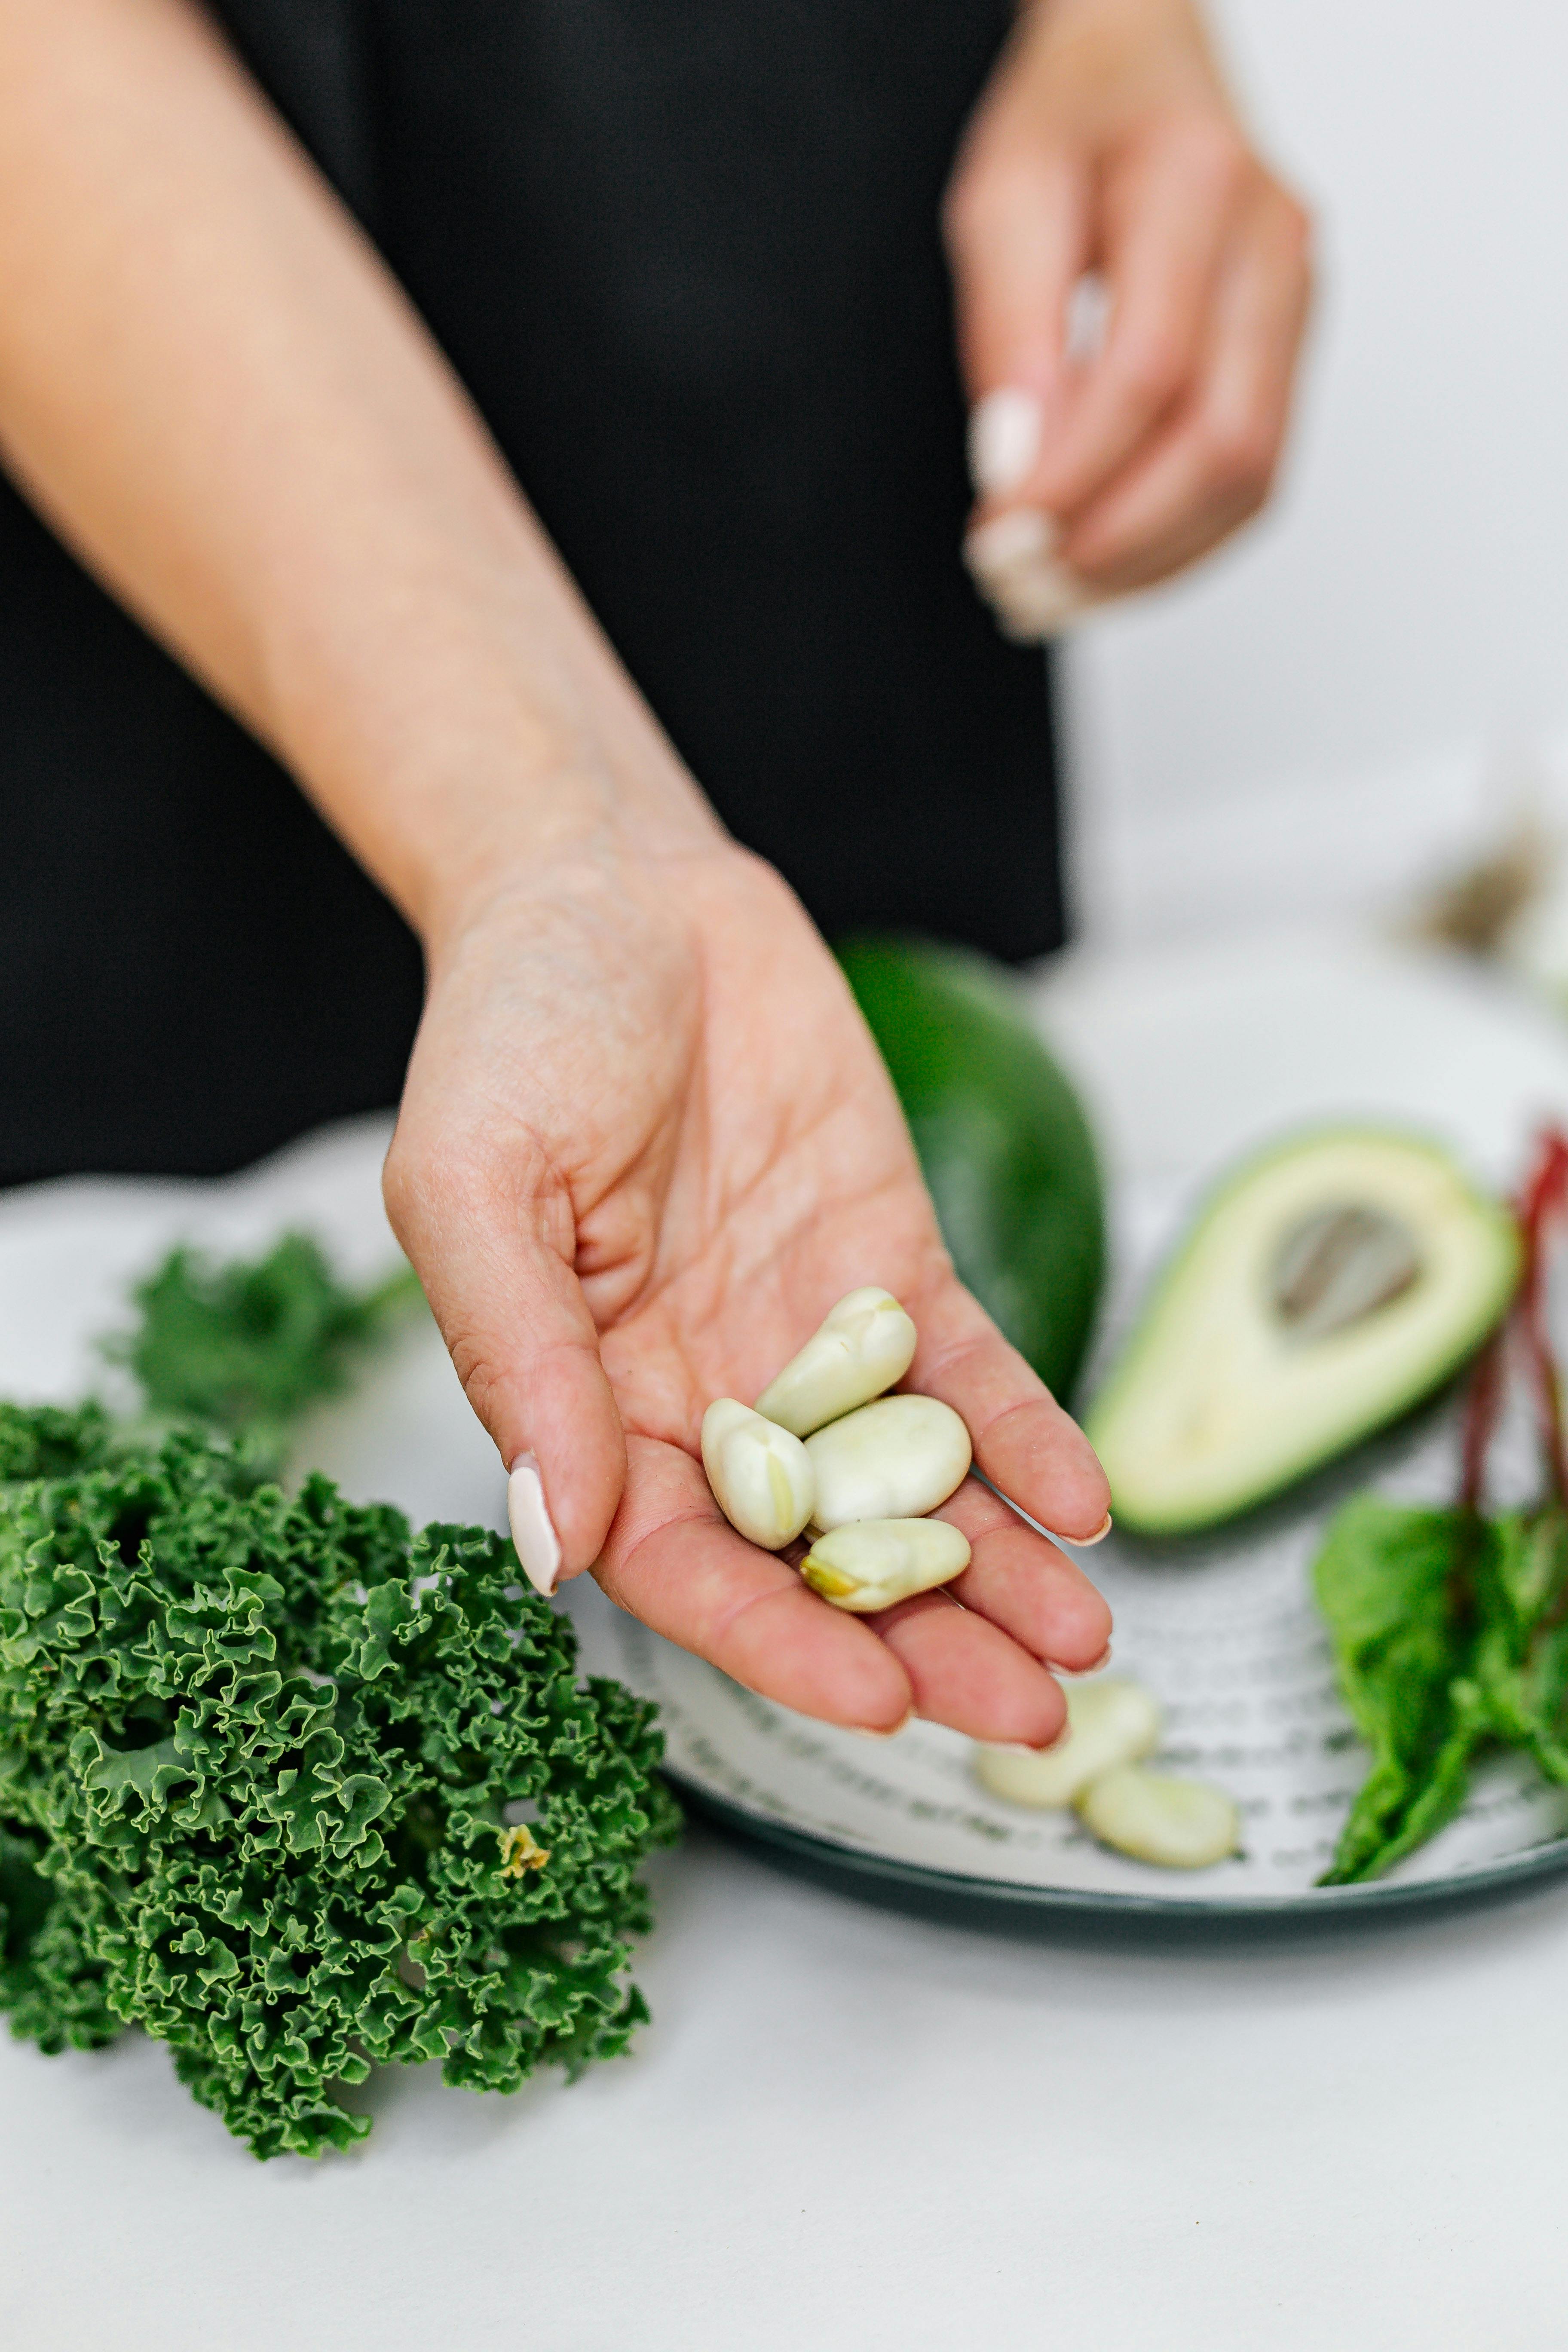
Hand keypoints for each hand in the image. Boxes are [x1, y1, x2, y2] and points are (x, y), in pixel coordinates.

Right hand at [384, 838, 1111, 1742]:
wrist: (618, 890)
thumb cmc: (512, 1029)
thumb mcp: (473, 1183)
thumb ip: (514, 1357)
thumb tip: (555, 1538)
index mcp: (592, 1407)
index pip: (686, 1566)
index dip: (778, 1642)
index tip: (874, 1700)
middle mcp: (707, 1400)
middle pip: (820, 1556)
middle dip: (923, 1640)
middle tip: (1028, 1720)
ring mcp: (808, 1340)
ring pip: (911, 1489)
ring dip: (999, 1569)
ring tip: (1085, 1645)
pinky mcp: (891, 1269)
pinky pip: (971, 1376)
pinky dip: (1029, 1440)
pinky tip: (1086, 1502)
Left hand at [947, 0, 1311, 633]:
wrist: (1142, 67)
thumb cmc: (1073, 120)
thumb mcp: (1003, 198)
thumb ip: (1008, 332)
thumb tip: (1015, 466)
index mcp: (1198, 183)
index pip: (1150, 373)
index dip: (1073, 477)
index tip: (998, 536)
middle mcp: (1271, 243)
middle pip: (1221, 444)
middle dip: (1116, 543)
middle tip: (1020, 588)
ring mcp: (1296, 301)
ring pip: (1251, 481)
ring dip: (1148, 564)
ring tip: (1054, 598)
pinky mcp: (1289, 352)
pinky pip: (1254, 479)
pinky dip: (1178, 544)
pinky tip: (1108, 567)